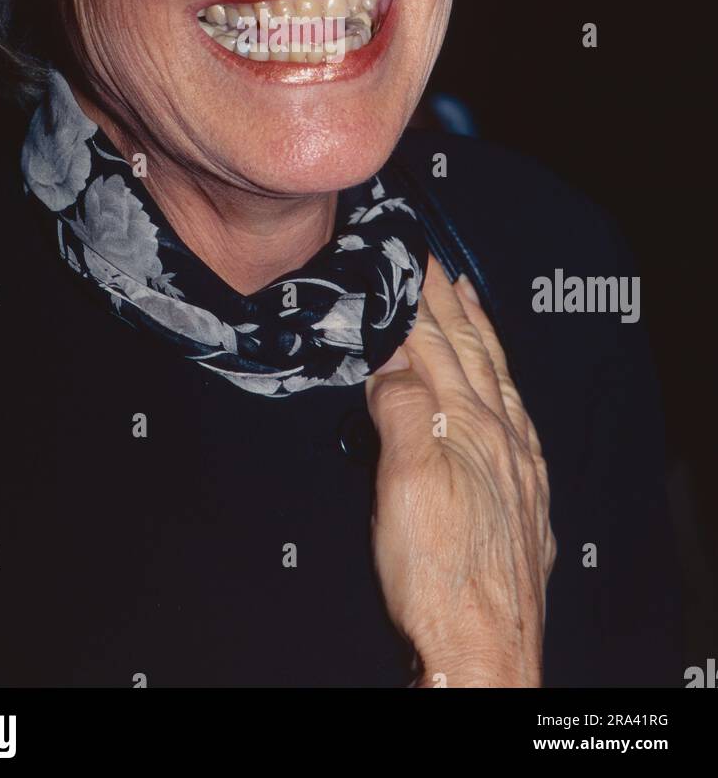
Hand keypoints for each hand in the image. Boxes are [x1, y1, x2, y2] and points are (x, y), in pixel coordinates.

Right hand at [365, 257, 555, 687]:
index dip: (420, 300)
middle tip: (435, 261)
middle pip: (471, 355)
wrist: (482, 654)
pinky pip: (514, 416)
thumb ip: (402, 410)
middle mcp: (501, 440)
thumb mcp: (403, 483)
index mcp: (470, 427)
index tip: (409, 260)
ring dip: (480, 335)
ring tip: (469, 300)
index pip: (437, 346)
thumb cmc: (438, 578)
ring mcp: (517, 469)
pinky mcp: (522, 499)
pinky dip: (501, 384)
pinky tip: (499, 387)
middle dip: (450, 303)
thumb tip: (392, 358)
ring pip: (497, 381)